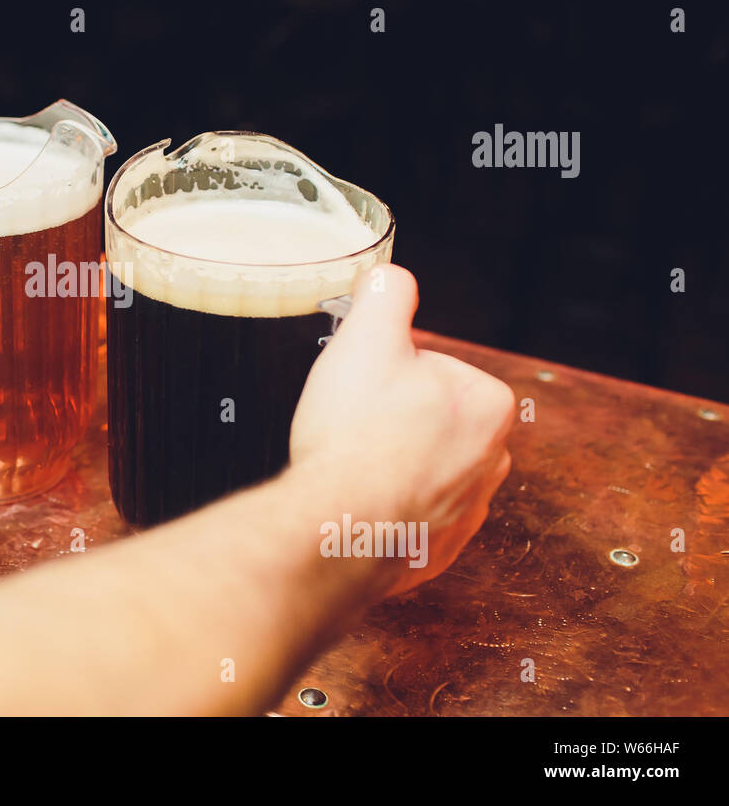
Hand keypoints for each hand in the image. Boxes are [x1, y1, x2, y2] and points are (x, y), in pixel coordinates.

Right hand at [287, 264, 513, 596]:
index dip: (386, 372)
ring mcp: (464, 513)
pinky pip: (405, 517)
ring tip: (348, 466)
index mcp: (488, 404)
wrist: (339, 528)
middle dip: (390, 420)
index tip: (362, 389)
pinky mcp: (435, 551)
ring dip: (385, 465)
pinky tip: (353, 502)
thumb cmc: (358, 437)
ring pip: (416, 468)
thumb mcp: (367, 338)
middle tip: (350, 425)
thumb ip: (386, 295)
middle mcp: (491, 463)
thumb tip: (391, 279)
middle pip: (426, 420)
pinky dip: (380, 509)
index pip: (430, 368)